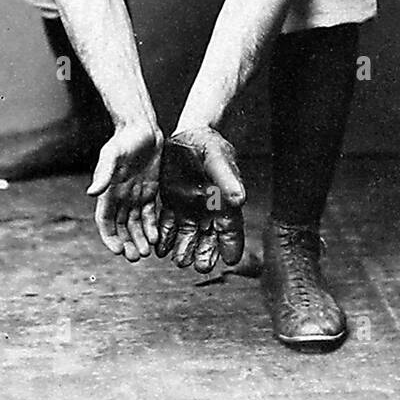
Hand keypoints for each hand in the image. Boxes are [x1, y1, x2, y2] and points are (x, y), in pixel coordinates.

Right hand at [87, 122, 162, 261]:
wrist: (142, 128)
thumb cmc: (124, 140)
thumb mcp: (113, 155)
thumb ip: (103, 174)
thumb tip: (91, 193)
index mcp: (108, 192)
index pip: (105, 222)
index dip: (110, 237)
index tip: (118, 251)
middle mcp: (120, 197)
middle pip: (121, 227)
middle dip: (127, 243)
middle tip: (135, 257)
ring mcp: (135, 195)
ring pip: (135, 224)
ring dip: (139, 239)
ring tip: (146, 253)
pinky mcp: (150, 191)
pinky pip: (150, 214)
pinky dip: (152, 227)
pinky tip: (157, 238)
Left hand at [155, 126, 245, 272]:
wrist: (187, 133)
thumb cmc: (209, 145)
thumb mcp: (218, 160)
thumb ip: (227, 179)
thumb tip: (238, 199)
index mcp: (224, 201)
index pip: (231, 228)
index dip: (232, 245)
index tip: (231, 260)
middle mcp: (208, 209)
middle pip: (209, 238)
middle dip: (205, 253)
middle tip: (199, 266)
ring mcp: (190, 208)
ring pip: (188, 235)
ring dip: (184, 248)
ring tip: (179, 260)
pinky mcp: (173, 203)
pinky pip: (169, 225)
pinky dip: (166, 237)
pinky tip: (161, 248)